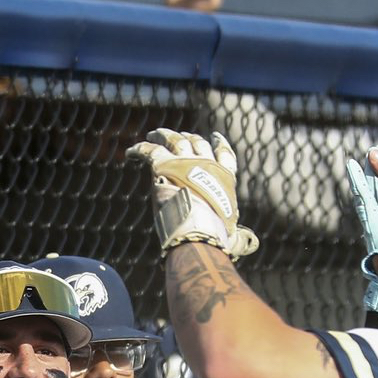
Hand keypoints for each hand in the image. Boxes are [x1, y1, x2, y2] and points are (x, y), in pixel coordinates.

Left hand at [126, 128, 257, 259]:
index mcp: (224, 177)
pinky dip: (139, 149)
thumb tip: (246, 242)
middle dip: (187, 137)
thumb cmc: (216, 238)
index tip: (214, 137)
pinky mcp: (164, 164)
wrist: (199, 232)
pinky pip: (149, 150)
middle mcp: (206, 164)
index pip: (224, 154)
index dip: (218, 144)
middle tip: (177, 136)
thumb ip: (238, 235)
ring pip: (173, 139)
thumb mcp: (232, 234)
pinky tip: (130, 153)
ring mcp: (185, 161)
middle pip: (196, 142)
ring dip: (163, 135)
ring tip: (153, 134)